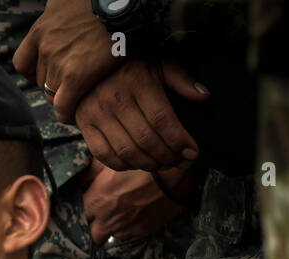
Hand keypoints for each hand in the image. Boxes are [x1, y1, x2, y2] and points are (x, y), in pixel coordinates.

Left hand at [13, 0, 121, 123]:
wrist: (130, 2)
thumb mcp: (71, 1)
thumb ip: (60, 12)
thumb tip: (61, 15)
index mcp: (42, 27)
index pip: (23, 62)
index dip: (34, 73)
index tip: (48, 77)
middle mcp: (45, 44)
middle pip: (42, 79)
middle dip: (56, 86)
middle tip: (74, 89)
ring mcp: (58, 60)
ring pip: (53, 93)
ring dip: (66, 98)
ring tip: (82, 98)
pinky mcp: (76, 75)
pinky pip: (63, 106)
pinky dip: (68, 114)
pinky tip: (77, 116)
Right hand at [74, 59, 209, 170]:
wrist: (88, 66)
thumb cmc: (130, 66)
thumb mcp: (158, 63)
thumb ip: (180, 78)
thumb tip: (204, 96)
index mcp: (137, 82)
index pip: (162, 119)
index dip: (178, 140)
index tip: (192, 152)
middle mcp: (115, 100)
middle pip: (145, 139)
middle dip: (167, 156)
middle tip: (179, 161)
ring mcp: (97, 115)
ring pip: (126, 151)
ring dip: (148, 164)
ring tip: (162, 165)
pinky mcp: (85, 127)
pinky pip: (104, 155)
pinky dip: (123, 165)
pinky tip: (136, 163)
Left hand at [80, 158, 188, 244]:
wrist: (172, 175)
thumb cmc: (139, 165)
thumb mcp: (108, 162)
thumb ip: (89, 175)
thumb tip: (80, 183)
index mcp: (95, 202)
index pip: (77, 217)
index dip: (81, 214)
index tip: (86, 209)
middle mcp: (106, 220)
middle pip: (91, 235)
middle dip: (92, 229)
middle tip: (99, 219)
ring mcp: (124, 229)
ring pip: (109, 238)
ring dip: (110, 230)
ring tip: (119, 217)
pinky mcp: (141, 232)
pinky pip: (128, 237)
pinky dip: (127, 230)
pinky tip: (133, 217)